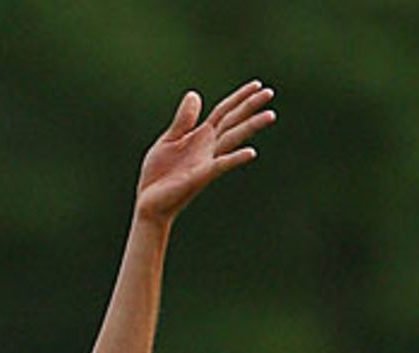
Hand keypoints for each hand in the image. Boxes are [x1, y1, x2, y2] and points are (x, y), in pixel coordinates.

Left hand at [136, 80, 274, 225]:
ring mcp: (207, 161)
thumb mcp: (168, 140)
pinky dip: (235, 158)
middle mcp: (208, 147)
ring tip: (269, 115)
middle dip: (250, 107)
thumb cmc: (159, 174)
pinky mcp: (200, 176)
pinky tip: (251, 152)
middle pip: (233, 121)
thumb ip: (183, 120)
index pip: (224, 111)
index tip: (257, 84)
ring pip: (232, 139)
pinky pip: (221, 165)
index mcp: (201, 136)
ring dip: (251, 126)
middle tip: (270, 92)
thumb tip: (194, 94)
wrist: (148, 202)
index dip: (239, 98)